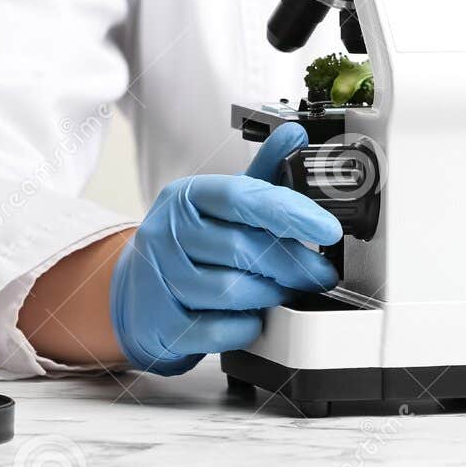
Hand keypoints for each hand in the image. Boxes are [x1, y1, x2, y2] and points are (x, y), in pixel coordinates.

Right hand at [110, 122, 341, 373]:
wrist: (137, 292)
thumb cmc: (190, 243)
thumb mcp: (221, 202)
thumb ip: (262, 173)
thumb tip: (295, 136)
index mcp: (187, 197)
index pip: (241, 197)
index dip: (290, 213)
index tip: (328, 229)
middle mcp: (168, 234)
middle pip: (243, 249)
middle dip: (293, 264)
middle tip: (320, 274)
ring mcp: (161, 280)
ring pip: (232, 291)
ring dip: (269, 295)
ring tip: (282, 291)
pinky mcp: (163, 324)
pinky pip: (217, 330)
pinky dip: (245, 326)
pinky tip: (254, 318)